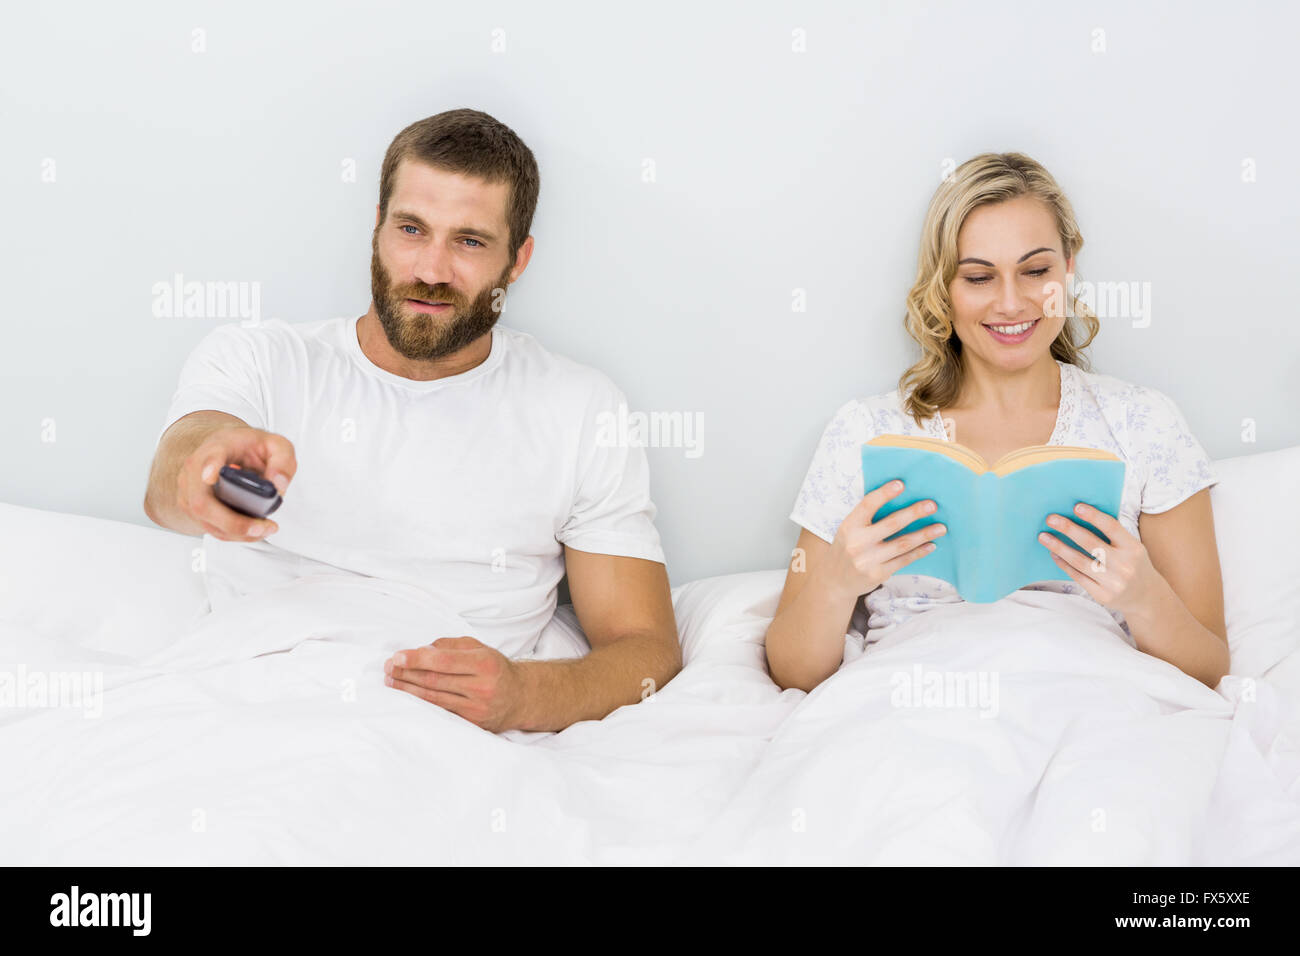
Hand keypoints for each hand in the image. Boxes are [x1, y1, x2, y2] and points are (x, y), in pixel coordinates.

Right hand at [178, 426, 296, 541]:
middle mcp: (197, 468)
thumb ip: (283, 461)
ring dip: (236, 532)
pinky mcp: (191, 506)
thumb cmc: (250, 447)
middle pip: (203, 501)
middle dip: (233, 522)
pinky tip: (252, 531)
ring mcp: (189, 489)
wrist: (232, 449)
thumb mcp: (277, 446)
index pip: (210, 456)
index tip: (211, 476)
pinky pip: (208, 526)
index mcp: (218, 447)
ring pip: (205, 520)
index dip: (209, 466)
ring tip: (264, 529)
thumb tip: (278, 484)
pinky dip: (232, 534)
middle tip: (261, 527)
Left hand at [384, 636, 523, 732]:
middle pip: (435, 681)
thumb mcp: (479, 648)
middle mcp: (482, 687)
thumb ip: (450, 645)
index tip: (397, 657)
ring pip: (434, 699)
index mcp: (484, 663)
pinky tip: (407, 698)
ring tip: (391, 682)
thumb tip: (421, 651)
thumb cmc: (495, 669)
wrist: (520, 697)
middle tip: (388, 668)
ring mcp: (476, 709)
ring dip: (408, 690)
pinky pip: (441, 713)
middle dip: (407, 674)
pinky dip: (421, 705)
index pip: (444, 661)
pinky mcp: (472, 725)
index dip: (417, 659)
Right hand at [825, 480, 947, 597]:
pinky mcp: (878, 574)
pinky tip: (931, 545)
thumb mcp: (848, 530)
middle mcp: (857, 543)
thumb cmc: (846, 548)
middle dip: (914, 513)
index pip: (867, 505)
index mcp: (848, 526)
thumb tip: (899, 500)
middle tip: (932, 505)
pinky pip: (903, 560)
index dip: (884, 494)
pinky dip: (919, 552)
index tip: (901, 484)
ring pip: (902, 543)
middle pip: (892, 524)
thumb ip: (867, 517)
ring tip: (941, 527)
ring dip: (924, 534)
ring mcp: (868, 560)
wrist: (834, 581)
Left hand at [1038, 503, 1165, 619]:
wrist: (1147, 597)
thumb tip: (1080, 515)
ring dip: (1059, 547)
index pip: (1112, 527)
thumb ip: (1113, 535)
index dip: (1093, 516)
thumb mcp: (1133, 548)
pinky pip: (1078, 576)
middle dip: (1068, 529)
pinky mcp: (1102, 595)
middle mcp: (1125, 565)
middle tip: (1050, 519)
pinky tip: (1053, 554)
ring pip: (1079, 561)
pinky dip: (1064, 564)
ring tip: (1043, 536)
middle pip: (1091, 543)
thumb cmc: (1133, 564)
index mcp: (1134, 549)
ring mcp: (1113, 582)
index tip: (1076, 506)